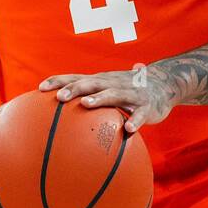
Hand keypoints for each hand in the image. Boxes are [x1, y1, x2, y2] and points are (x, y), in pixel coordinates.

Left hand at [39, 65, 179, 133]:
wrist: (167, 83)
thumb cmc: (130, 90)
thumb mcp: (109, 89)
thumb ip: (90, 98)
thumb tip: (62, 113)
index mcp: (102, 81)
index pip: (77, 77)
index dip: (60, 81)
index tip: (40, 88)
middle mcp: (114, 84)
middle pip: (91, 83)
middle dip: (74, 88)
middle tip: (59, 97)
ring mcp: (131, 94)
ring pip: (114, 94)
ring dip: (99, 99)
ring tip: (86, 104)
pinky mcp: (147, 106)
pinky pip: (140, 114)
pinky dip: (134, 120)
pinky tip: (127, 129)